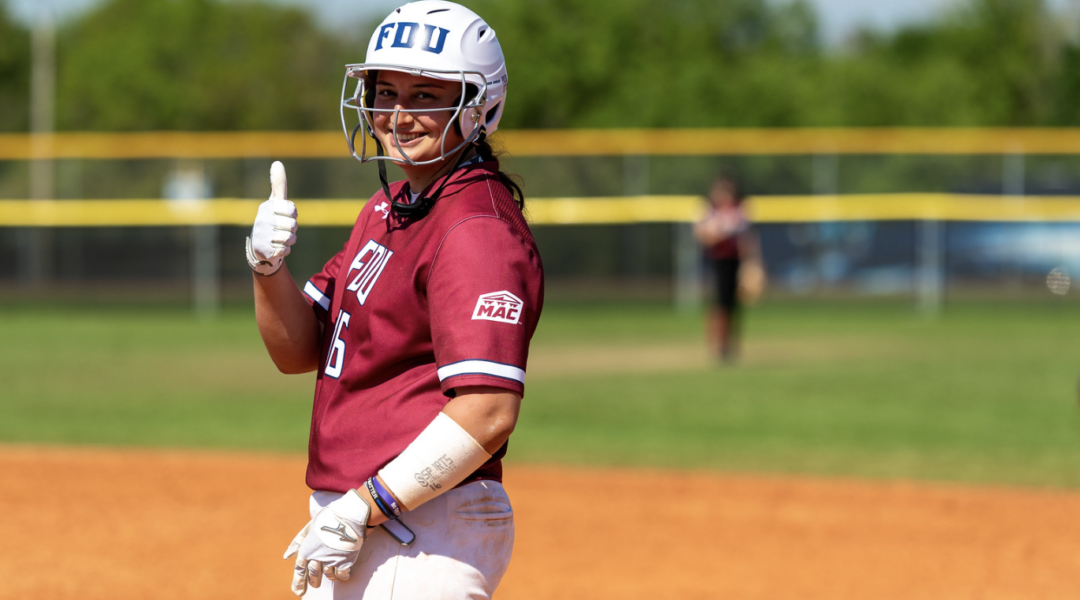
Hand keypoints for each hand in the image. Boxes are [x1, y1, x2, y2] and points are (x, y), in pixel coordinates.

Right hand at [246, 161, 296, 275]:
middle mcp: (262, 220)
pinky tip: (275, 249)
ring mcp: (262, 235)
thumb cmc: (272, 221)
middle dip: (292, 229)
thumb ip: (279, 184)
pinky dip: (284, 251)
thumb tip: (277, 162)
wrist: (260, 248)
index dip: (292, 214)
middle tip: (281, 229)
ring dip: (289, 241)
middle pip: (293, 225)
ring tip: (279, 239)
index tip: (284, 215)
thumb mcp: (275, 202)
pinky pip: (286, 250)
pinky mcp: (265, 250)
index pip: (292, 209)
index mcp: (266, 207)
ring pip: (291, 238)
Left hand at [283, 490, 370, 596]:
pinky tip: (343, 574)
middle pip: (313, 574)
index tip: (298, 593)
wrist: (349, 515)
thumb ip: (298, 541)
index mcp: (307, 548)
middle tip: (315, 585)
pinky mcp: (345, 561)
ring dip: (329, 576)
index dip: (298, 582)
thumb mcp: (310, 526)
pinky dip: (342, 575)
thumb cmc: (329, 518)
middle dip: (314, 581)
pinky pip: (342, 575)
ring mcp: (331, 560)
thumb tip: (286, 556)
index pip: (300, 569)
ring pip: (328, 575)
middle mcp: (317, 557)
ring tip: (331, 574)